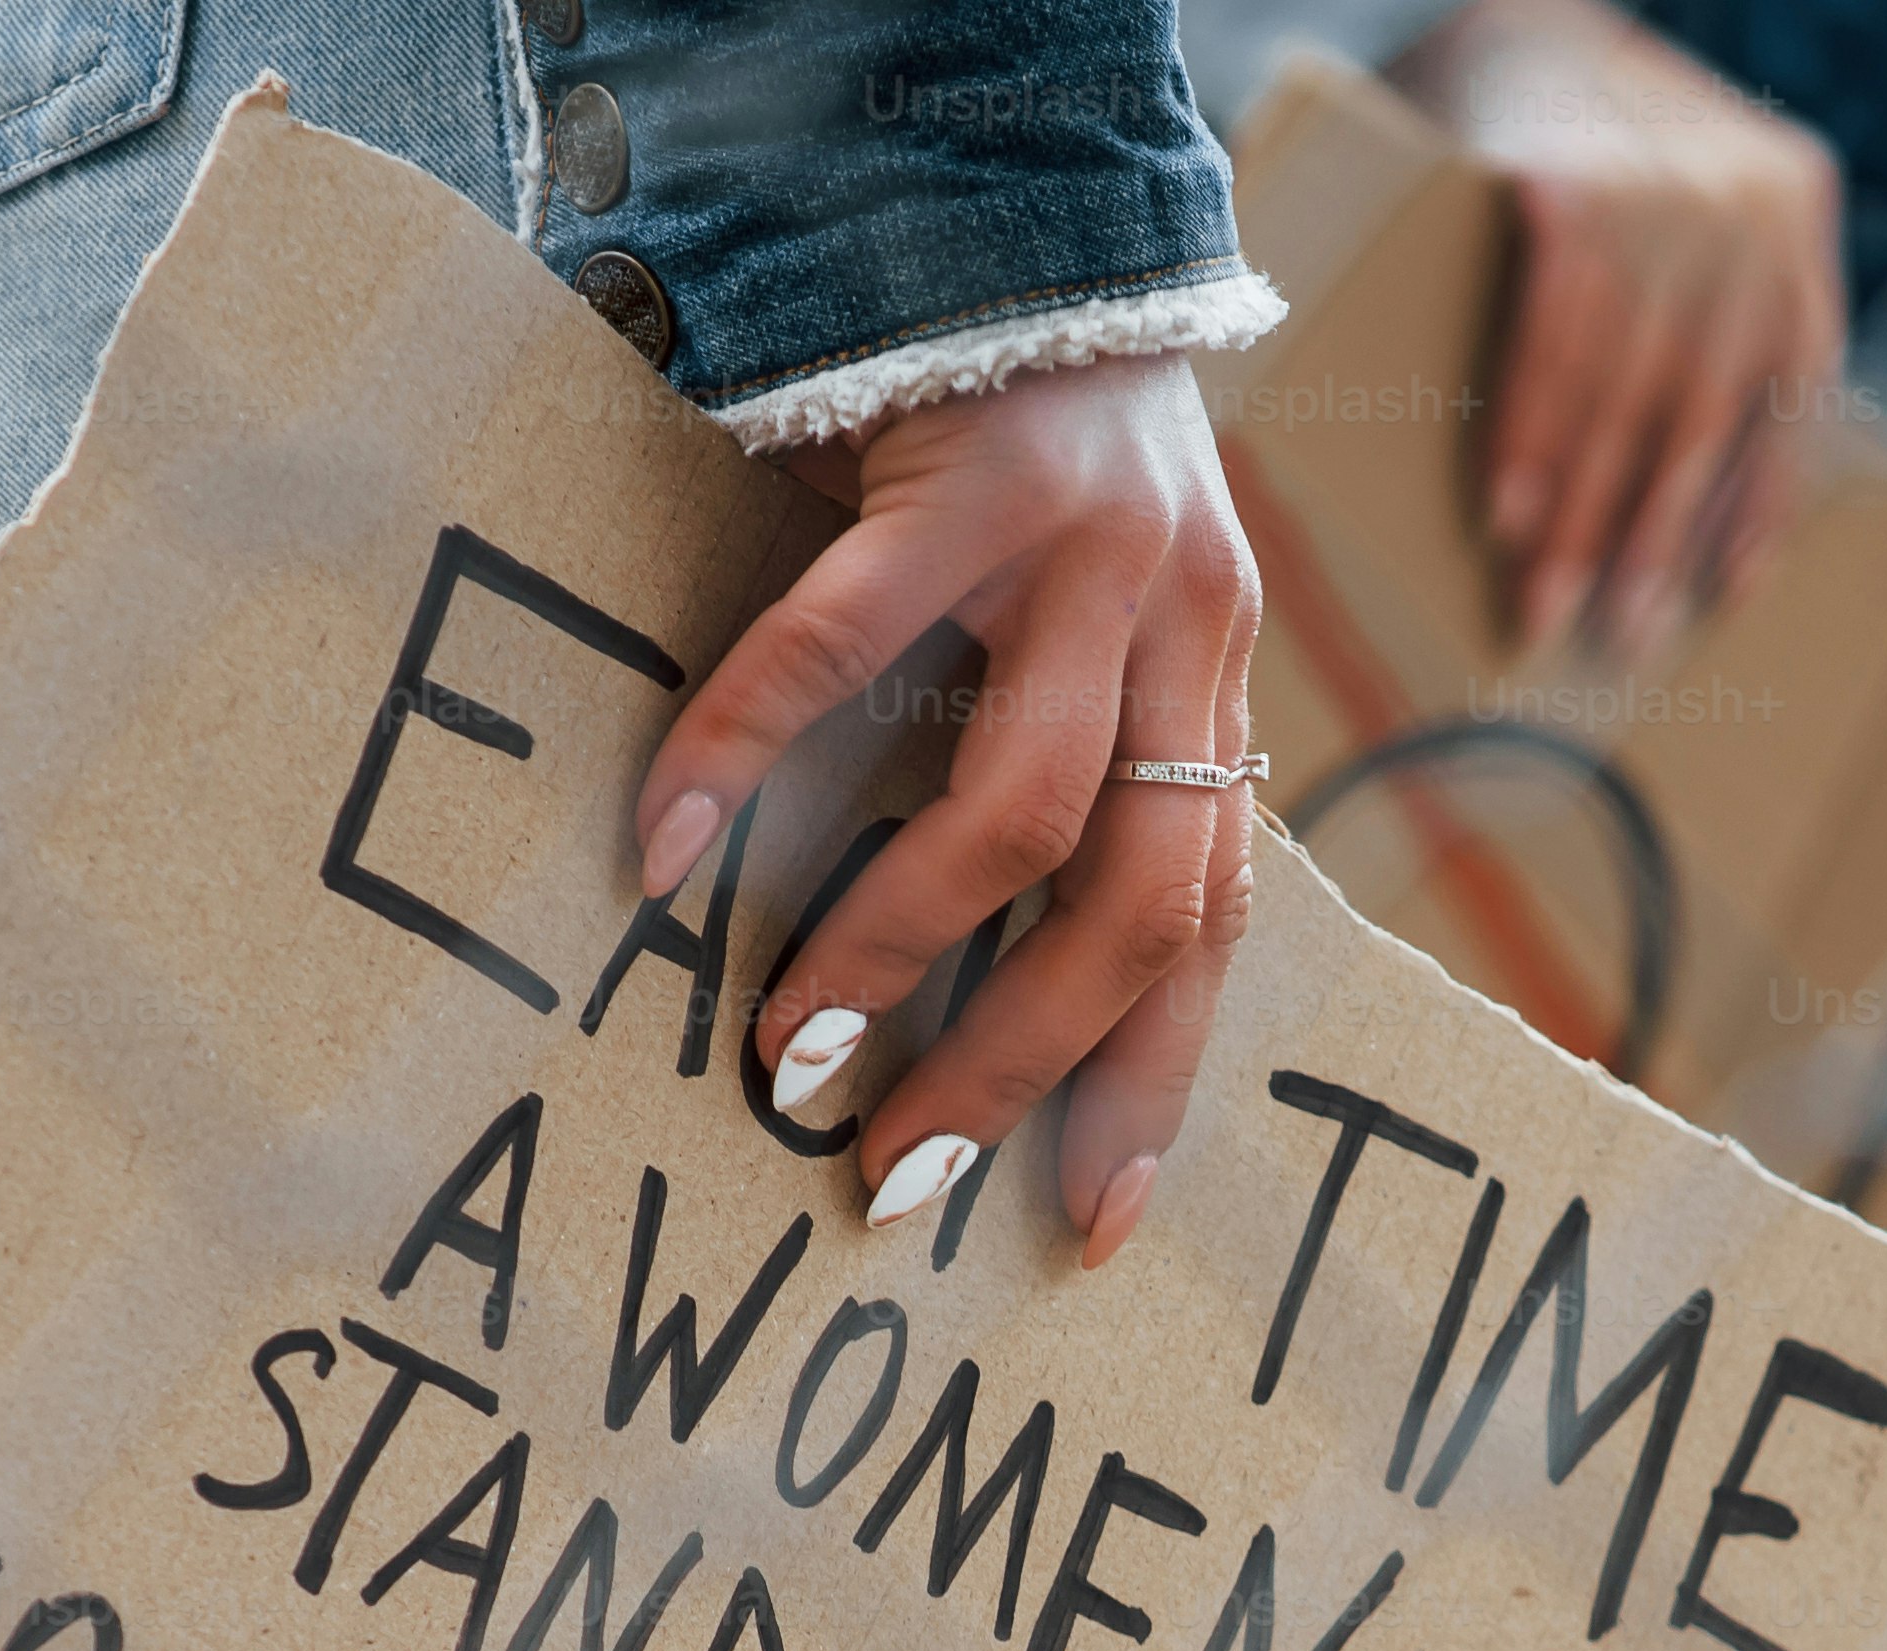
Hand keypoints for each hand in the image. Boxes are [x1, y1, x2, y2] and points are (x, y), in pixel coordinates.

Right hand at [634, 353, 1259, 1265]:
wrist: (1011, 193)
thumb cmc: (1016, 441)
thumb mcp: (1077, 607)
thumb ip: (1058, 744)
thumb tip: (965, 967)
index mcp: (1211, 673)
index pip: (1214, 915)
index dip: (1156, 1076)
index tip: (1090, 1221)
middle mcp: (1182, 622)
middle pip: (1135, 899)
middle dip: (1019, 1061)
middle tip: (898, 1172)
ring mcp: (1085, 546)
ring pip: (1025, 808)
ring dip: (904, 950)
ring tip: (797, 1048)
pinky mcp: (965, 468)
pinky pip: (847, 641)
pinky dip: (752, 751)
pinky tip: (672, 846)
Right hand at [1393, 0, 1846, 658]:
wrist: (1506, 24)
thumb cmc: (1595, 149)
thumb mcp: (1695, 217)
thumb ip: (1717, 318)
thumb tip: (1700, 513)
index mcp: (1801, 210)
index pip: (1794, 387)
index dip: (1759, 500)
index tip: (1722, 595)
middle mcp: (1753, 199)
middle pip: (1703, 408)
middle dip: (1651, 536)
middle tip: (1619, 636)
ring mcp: (1665, 191)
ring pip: (1625, 392)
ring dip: (1575, 514)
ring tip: (1541, 601)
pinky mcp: (1570, 189)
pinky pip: (1551, 347)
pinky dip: (1524, 439)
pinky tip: (1503, 510)